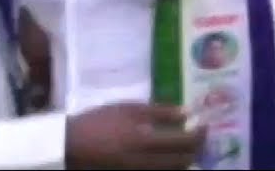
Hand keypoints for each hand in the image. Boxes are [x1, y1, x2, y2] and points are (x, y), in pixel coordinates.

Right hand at [65, 103, 205, 169]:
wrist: (69, 144)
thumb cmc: (100, 121)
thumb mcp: (129, 109)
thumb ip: (160, 112)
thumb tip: (188, 113)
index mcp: (143, 139)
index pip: (184, 141)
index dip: (200, 134)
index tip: (206, 125)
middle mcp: (143, 160)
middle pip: (182, 160)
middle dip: (197, 149)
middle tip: (202, 138)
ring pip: (172, 170)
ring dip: (186, 160)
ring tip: (191, 149)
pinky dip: (170, 167)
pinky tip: (174, 160)